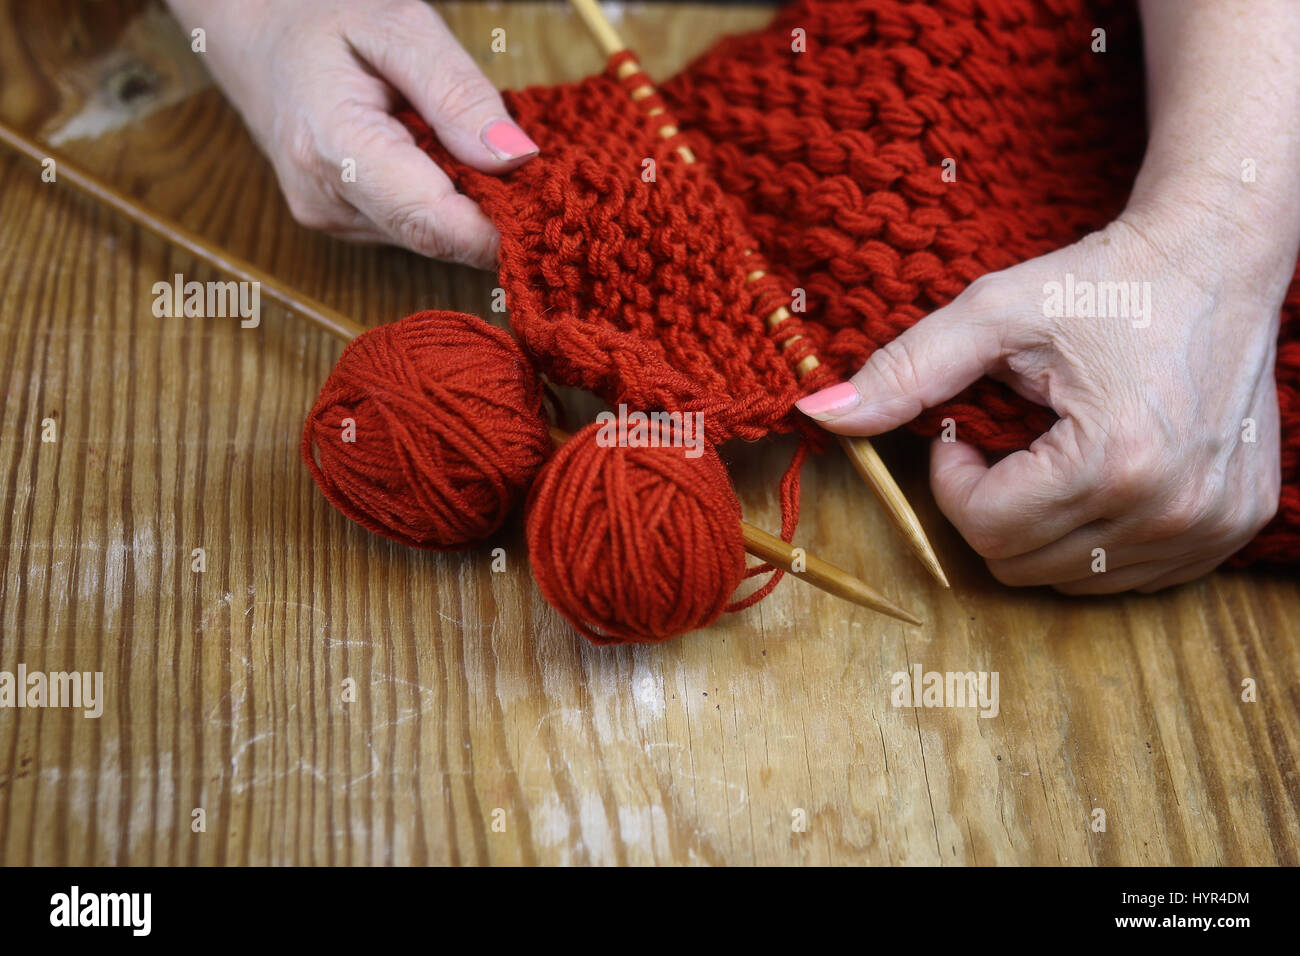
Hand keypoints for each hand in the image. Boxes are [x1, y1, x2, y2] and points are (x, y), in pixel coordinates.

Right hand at [166, 0, 537, 268]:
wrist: (254, 35)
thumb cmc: (322, 18)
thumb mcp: (399, 25)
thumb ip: (457, 91)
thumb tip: (516, 157)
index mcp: (334, 148)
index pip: (431, 221)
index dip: (497, 232)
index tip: (549, 214)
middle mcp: (327, 202)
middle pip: (435, 238)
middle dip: (491, 217)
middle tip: (536, 179)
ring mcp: (332, 220)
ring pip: (428, 237)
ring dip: (466, 205)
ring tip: (471, 148)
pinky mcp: (344, 225)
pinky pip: (413, 227)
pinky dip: (441, 200)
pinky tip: (439, 158)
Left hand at [797, 207, 1286, 592]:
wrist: (1219, 259)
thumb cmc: (1104, 282)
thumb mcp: (993, 313)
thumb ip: (904, 372)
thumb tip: (817, 415)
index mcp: (1114, 460)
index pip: (984, 529)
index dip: (953, 481)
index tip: (963, 432)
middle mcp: (1171, 509)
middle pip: (1021, 564)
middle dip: (990, 507)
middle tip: (1007, 441)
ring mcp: (1210, 526)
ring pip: (1070, 578)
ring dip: (1040, 525)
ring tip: (1055, 452)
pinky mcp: (1234, 528)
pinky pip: (1129, 575)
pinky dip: (1094, 536)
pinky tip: (1102, 473)